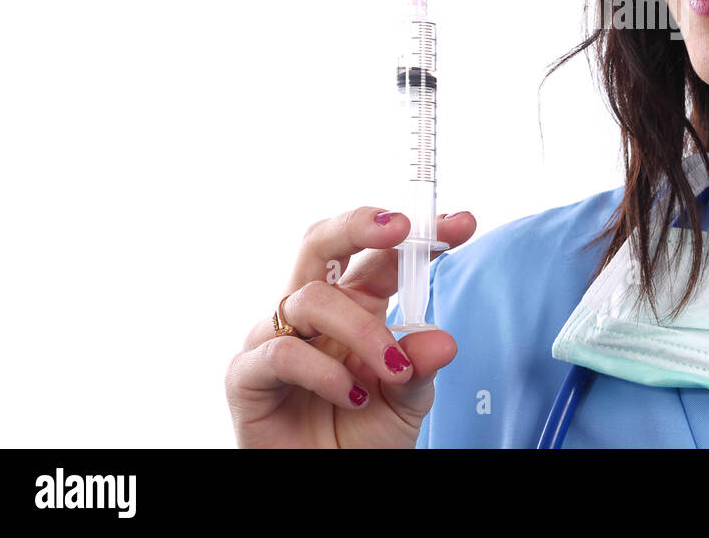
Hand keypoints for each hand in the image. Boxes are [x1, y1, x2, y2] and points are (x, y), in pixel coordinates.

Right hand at [224, 207, 475, 447]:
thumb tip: (443, 341)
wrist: (327, 484)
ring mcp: (275, 337)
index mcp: (356, 305)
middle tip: (403, 229)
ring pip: (311, 298)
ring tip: (392, 370)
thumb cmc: (360, 436)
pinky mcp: (247, 374)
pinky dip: (323, 372)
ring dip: (362, 330)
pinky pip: (282, 352)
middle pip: (321, 243)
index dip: (420, 235)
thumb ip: (420, 369)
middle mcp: (313, 313)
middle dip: (360, 224)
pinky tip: (350, 396)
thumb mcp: (406, 402)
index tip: (462, 223)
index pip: (382, 256)